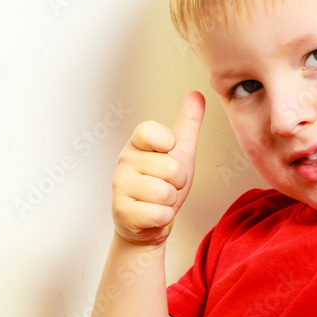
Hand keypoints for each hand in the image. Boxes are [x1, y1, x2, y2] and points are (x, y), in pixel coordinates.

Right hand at [111, 91, 204, 245]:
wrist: (147, 223)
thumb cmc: (162, 184)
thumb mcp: (180, 152)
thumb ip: (188, 123)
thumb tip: (196, 94)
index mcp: (137, 144)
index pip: (150, 131)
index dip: (167, 142)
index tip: (168, 151)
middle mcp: (125, 162)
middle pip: (171, 168)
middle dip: (178, 183)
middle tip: (167, 186)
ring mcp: (120, 187)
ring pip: (165, 193)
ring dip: (171, 202)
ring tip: (160, 201)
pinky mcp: (122, 212)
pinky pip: (159, 213)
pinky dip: (164, 219)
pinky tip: (153, 216)